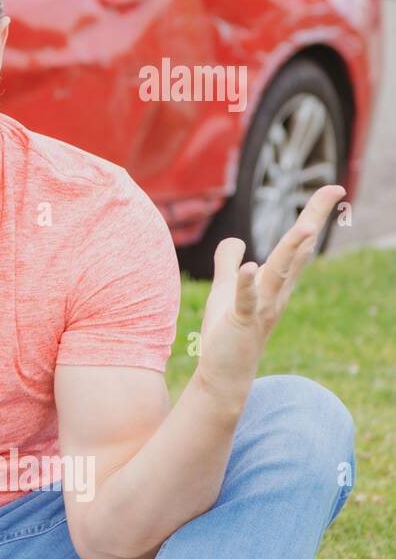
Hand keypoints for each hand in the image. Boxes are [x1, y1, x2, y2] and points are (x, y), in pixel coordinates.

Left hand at [194, 185, 345, 411]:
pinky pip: (248, 300)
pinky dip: (248, 283)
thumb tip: (237, 241)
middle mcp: (277, 291)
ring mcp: (263, 306)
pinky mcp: (243, 321)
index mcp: (275, 281)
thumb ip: (229, 264)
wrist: (225, 371)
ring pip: (281, 273)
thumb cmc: (227, 331)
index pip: (298, 244)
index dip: (314, 214)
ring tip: (307, 226)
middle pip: (298, 251)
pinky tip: (252, 265)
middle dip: (314, 220)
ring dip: (292, 251)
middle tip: (333, 190)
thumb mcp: (225, 290)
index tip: (333, 187)